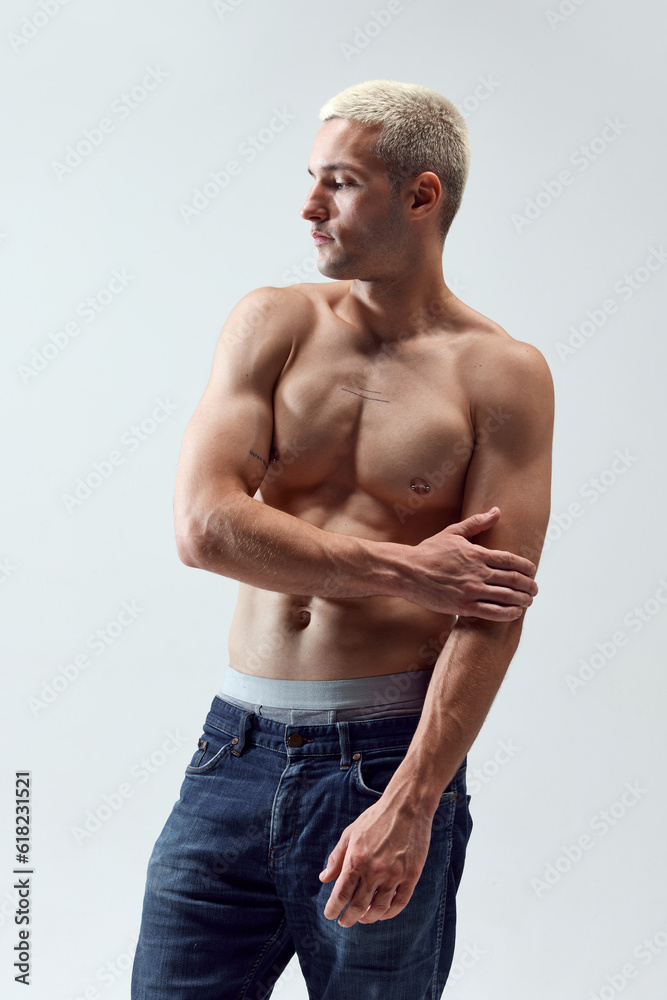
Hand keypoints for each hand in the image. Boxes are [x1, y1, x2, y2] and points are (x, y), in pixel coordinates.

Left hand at [318, 798, 432, 926]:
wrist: (407, 806)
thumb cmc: (376, 818)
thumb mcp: (350, 833)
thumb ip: (336, 858)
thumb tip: (324, 878)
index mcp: (356, 860)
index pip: (341, 894)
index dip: (333, 908)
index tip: (330, 915)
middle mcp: (374, 870)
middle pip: (359, 906)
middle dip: (349, 918)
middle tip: (345, 922)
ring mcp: (394, 874)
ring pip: (379, 908)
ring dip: (369, 917)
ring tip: (363, 918)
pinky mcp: (411, 875)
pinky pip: (400, 903)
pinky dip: (390, 913)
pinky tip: (383, 913)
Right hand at [406, 507, 537, 619]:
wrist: (407, 571)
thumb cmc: (428, 551)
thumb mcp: (453, 532)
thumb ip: (477, 523)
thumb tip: (496, 511)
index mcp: (477, 554)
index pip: (511, 560)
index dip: (527, 567)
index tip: (533, 571)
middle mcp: (477, 572)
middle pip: (514, 580)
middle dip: (529, 586)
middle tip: (534, 590)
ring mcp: (471, 591)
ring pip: (506, 597)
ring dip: (522, 600)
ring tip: (528, 602)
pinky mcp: (462, 606)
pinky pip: (492, 612)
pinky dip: (507, 614)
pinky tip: (515, 613)